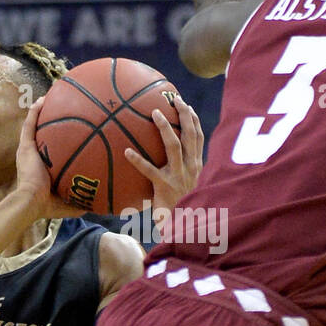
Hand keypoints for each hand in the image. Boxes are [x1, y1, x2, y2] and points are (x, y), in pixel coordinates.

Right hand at [14, 97, 85, 221]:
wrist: (31, 202)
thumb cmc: (47, 205)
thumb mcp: (69, 203)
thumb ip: (83, 201)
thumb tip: (100, 204)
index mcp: (41, 167)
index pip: (49, 150)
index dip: (57, 140)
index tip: (68, 131)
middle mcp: (33, 157)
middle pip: (40, 134)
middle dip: (47, 122)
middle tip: (58, 109)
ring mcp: (27, 151)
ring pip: (32, 126)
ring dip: (39, 112)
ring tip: (47, 98)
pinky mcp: (24, 148)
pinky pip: (29, 126)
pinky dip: (34, 113)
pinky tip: (41, 101)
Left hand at [124, 93, 203, 223]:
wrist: (186, 227)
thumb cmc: (183, 207)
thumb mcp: (188, 187)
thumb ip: (182, 173)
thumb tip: (168, 162)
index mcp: (197, 165)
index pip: (199, 137)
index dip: (194, 119)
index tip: (187, 105)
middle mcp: (191, 167)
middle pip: (191, 134)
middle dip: (184, 114)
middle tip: (174, 99)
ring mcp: (178, 175)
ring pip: (174, 146)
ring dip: (165, 128)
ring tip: (155, 113)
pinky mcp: (164, 186)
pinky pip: (149, 170)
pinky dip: (138, 160)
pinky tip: (126, 151)